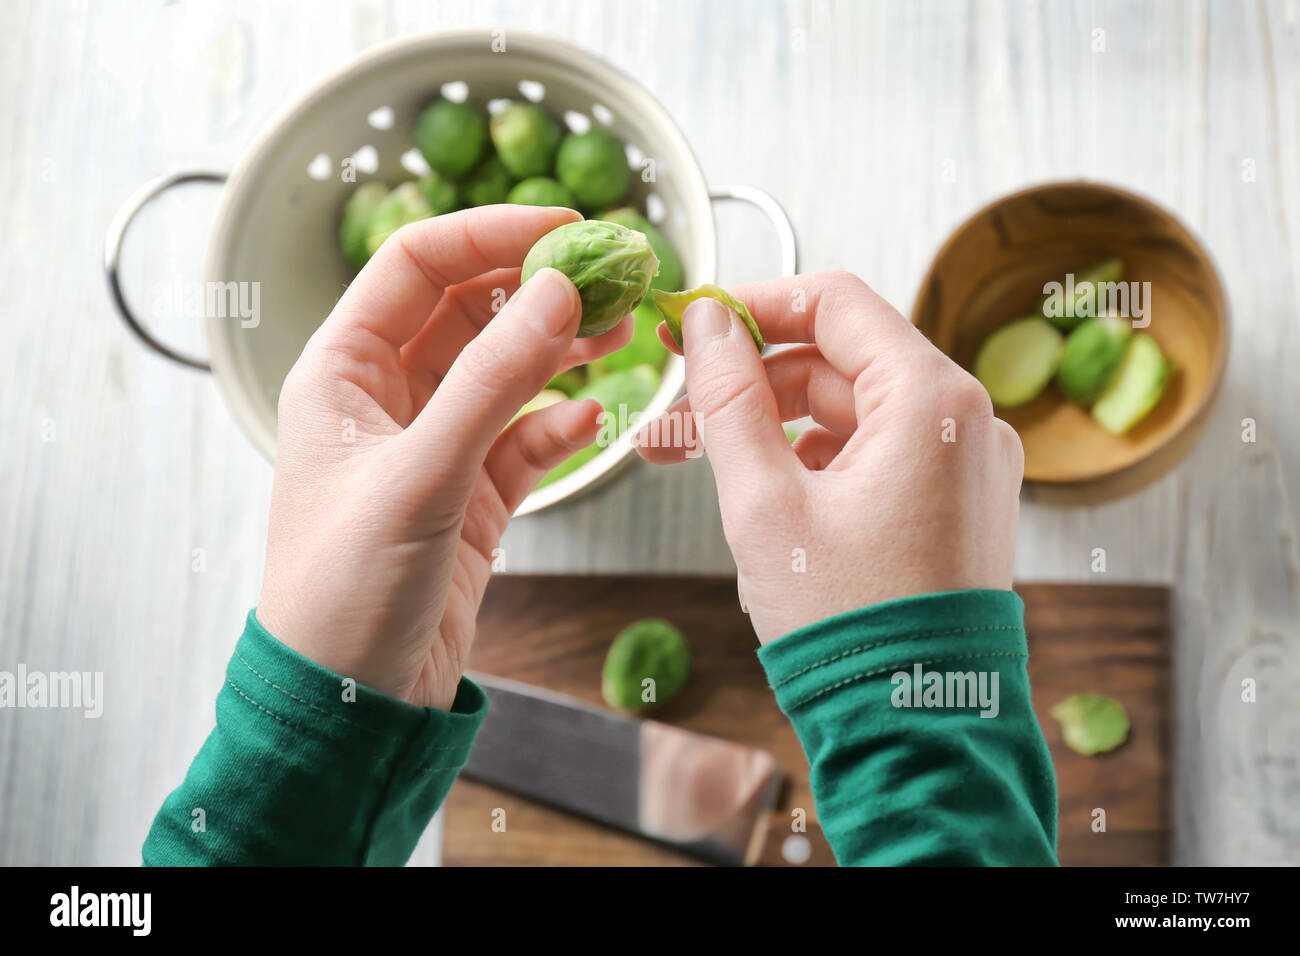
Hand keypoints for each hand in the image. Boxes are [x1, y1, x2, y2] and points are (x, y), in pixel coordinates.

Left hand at [256, 206, 630, 707]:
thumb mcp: (421, 475)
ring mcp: (433, 446)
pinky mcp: (470, 495)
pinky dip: (560, 425)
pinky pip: (524, 437)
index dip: (490, 234)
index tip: (567, 228)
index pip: (418, 265)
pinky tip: (594, 421)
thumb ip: (493, 380)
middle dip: (540, 290)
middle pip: (471, 310)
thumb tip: (560, 290)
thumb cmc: (347, 591)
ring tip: (622, 338)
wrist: (354, 705)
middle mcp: (386, 399)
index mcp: (342, 371)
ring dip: (561, 350)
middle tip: (615, 281)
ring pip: (506, 371)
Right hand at [636, 271, 1021, 644]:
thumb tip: (709, 324)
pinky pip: (877, 458)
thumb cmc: (847, 624)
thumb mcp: (764, 503)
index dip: (751, 305)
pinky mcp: (958, 505)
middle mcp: (965, 420)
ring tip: (702, 474)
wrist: (918, 730)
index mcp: (931, 401)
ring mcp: (967, 465)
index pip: (834, 303)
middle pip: (837, 364)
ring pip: (852, 416)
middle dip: (748, 389)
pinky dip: (817, 469)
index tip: (691, 324)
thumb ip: (730, 399)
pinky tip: (765, 510)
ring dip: (774, 434)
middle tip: (671, 422)